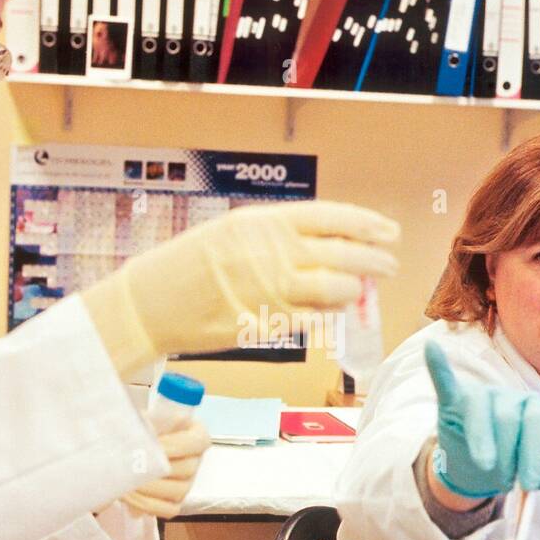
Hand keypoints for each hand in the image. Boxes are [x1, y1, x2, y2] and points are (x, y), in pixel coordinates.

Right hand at [83, 201, 399, 374]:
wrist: (150, 303)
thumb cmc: (188, 266)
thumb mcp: (232, 233)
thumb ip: (278, 239)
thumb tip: (327, 246)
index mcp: (263, 222)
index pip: (329, 216)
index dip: (365, 223)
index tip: (387, 231)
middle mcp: (271, 252)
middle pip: (342, 252)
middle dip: (373, 259)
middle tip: (389, 264)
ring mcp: (271, 289)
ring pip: (335, 288)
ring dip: (355, 289)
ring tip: (360, 289)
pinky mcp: (267, 322)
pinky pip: (314, 317)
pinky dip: (330, 312)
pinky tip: (335, 309)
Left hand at [122, 419, 210, 518]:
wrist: (131, 449)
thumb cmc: (141, 428)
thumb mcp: (144, 417)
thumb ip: (146, 419)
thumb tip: (142, 426)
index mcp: (196, 436)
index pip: (197, 442)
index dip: (176, 445)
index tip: (153, 443)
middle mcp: (195, 461)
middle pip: (186, 469)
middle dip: (157, 468)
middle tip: (132, 464)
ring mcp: (187, 484)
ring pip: (177, 491)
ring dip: (148, 488)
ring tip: (125, 480)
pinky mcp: (175, 502)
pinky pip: (167, 509)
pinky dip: (146, 504)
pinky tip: (128, 495)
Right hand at [424, 341, 539, 498]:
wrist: (475, 469)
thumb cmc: (514, 464)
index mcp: (536, 410)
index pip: (538, 422)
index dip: (535, 453)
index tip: (529, 483)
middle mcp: (510, 396)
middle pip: (509, 418)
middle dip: (508, 455)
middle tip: (504, 481)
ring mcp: (480, 395)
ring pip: (480, 411)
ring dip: (482, 443)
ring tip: (485, 466)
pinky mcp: (453, 400)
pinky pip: (445, 381)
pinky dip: (438, 367)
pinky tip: (433, 349)